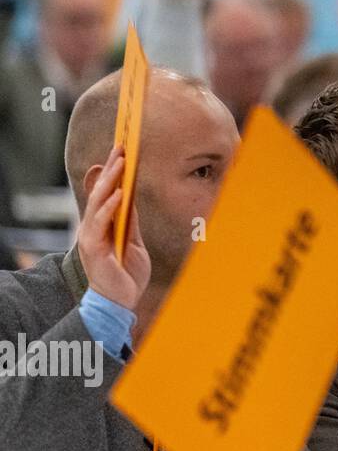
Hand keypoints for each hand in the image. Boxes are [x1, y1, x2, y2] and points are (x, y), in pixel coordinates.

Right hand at [77, 146, 149, 309]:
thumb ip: (129, 222)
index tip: (121, 151)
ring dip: (110, 181)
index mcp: (102, 225)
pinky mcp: (93, 248)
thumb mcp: (132, 242)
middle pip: (101, 193)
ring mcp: (91, 237)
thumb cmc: (126, 274)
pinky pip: (101, 223)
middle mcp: (93, 228)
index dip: (112, 172)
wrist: (120, 302)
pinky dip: (109, 207)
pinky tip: (120, 194)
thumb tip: (131, 197)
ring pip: (99, 203)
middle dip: (111, 169)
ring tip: (120, 163)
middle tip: (121, 148)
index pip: (106, 193)